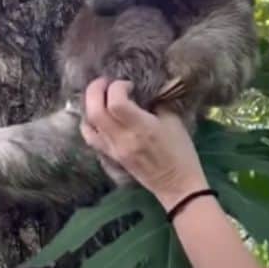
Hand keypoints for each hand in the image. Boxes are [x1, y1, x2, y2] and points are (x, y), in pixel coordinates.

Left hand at [80, 78, 207, 209]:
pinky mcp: (110, 156)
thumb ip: (156, 103)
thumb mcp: (174, 122)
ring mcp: (113, 148)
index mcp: (141, 128)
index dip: (117, 87)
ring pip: (88, 123)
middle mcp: (122, 138)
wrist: (177, 185)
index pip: (116, 103)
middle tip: (105, 82)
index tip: (128, 84)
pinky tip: (94, 114)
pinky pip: (90, 137)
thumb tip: (142, 92)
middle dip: (96, 90)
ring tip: (99, 95)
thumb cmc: (181, 152)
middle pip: (95, 110)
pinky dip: (88, 122)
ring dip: (90, 104)